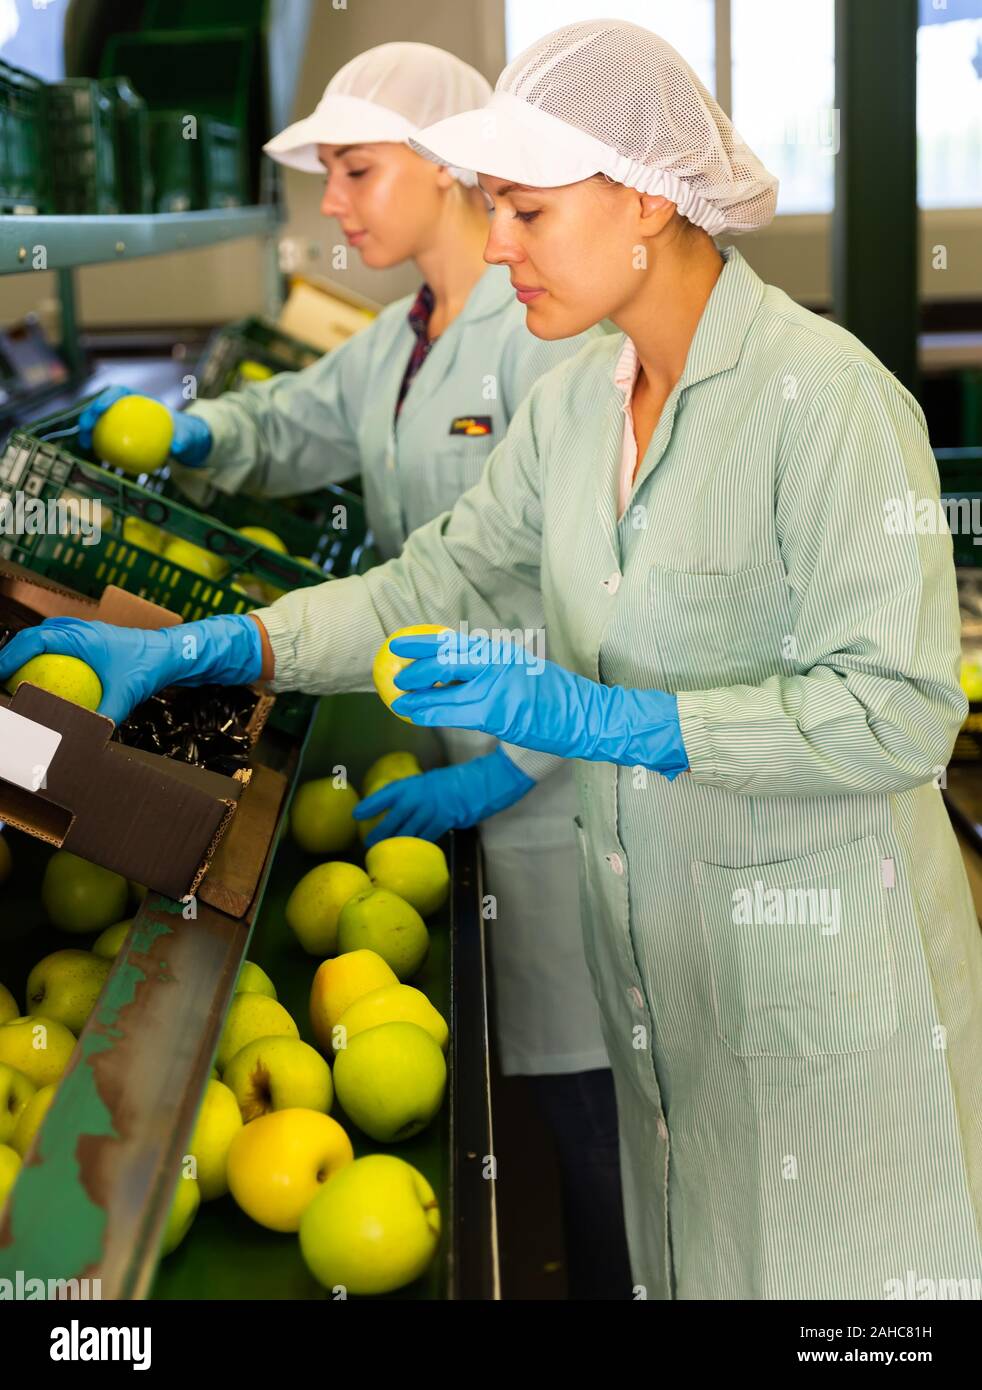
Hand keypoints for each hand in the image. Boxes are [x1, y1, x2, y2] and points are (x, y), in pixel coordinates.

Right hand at [0, 613, 261, 724]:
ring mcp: (81, 633)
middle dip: (11, 658)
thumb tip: (84, 742)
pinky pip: (57, 649)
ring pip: (43, 642)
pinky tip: (43, 686)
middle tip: (2, 685)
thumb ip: (103, 717)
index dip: (7, 658)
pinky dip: (45, 662)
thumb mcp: (125, 694)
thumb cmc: (149, 667)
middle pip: (31, 640)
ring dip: (26, 658)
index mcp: (78, 635)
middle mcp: (76, 629)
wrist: (173, 652)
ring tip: (14, 684)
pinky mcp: (88, 642)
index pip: (31, 642)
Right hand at [78, 387, 211, 467]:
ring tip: (84, 445)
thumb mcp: (187, 435)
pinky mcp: (121, 435)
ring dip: (88, 431)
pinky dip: (100, 446)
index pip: (120, 393)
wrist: (183, 441)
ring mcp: (122, 421)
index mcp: (141, 400)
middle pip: (103, 405)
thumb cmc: (184, 433)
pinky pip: (107, 440)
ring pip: (100, 422)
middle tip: (85, 430)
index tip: (99, 408)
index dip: (106, 397)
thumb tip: (176, 448)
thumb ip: (183, 439)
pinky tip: (97, 459)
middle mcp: (128, 408)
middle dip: (89, 414)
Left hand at [352, 747, 535, 847]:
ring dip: (396, 842)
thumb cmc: (456, 780)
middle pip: (394, 819)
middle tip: (368, 844)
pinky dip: (418, 844)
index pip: (386, 794)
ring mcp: (432, 811)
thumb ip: (416, 793)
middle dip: (380, 833)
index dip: (371, 805)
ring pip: (408, 832)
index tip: (357, 815)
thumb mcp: (431, 780)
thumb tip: (401, 807)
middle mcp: (419, 797)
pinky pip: (426, 837)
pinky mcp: (444, 823)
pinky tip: (412, 850)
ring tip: (386, 850)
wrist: (482, 783)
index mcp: (414, 783)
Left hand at [389, 632, 688, 778]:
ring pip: (444, 683)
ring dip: (415, 689)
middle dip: (415, 661)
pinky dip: (428, 710)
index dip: (426, 641)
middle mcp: (499, 662)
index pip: (458, 642)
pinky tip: (411, 712)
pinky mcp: (496, 711)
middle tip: (394, 665)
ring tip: (396, 693)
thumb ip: (495, 671)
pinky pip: (452, 710)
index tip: (404, 641)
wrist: (586, 717)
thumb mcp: (525, 674)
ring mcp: (497, 685)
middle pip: (446, 655)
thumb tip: (461, 674)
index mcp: (504, 653)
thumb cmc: (558, 701)